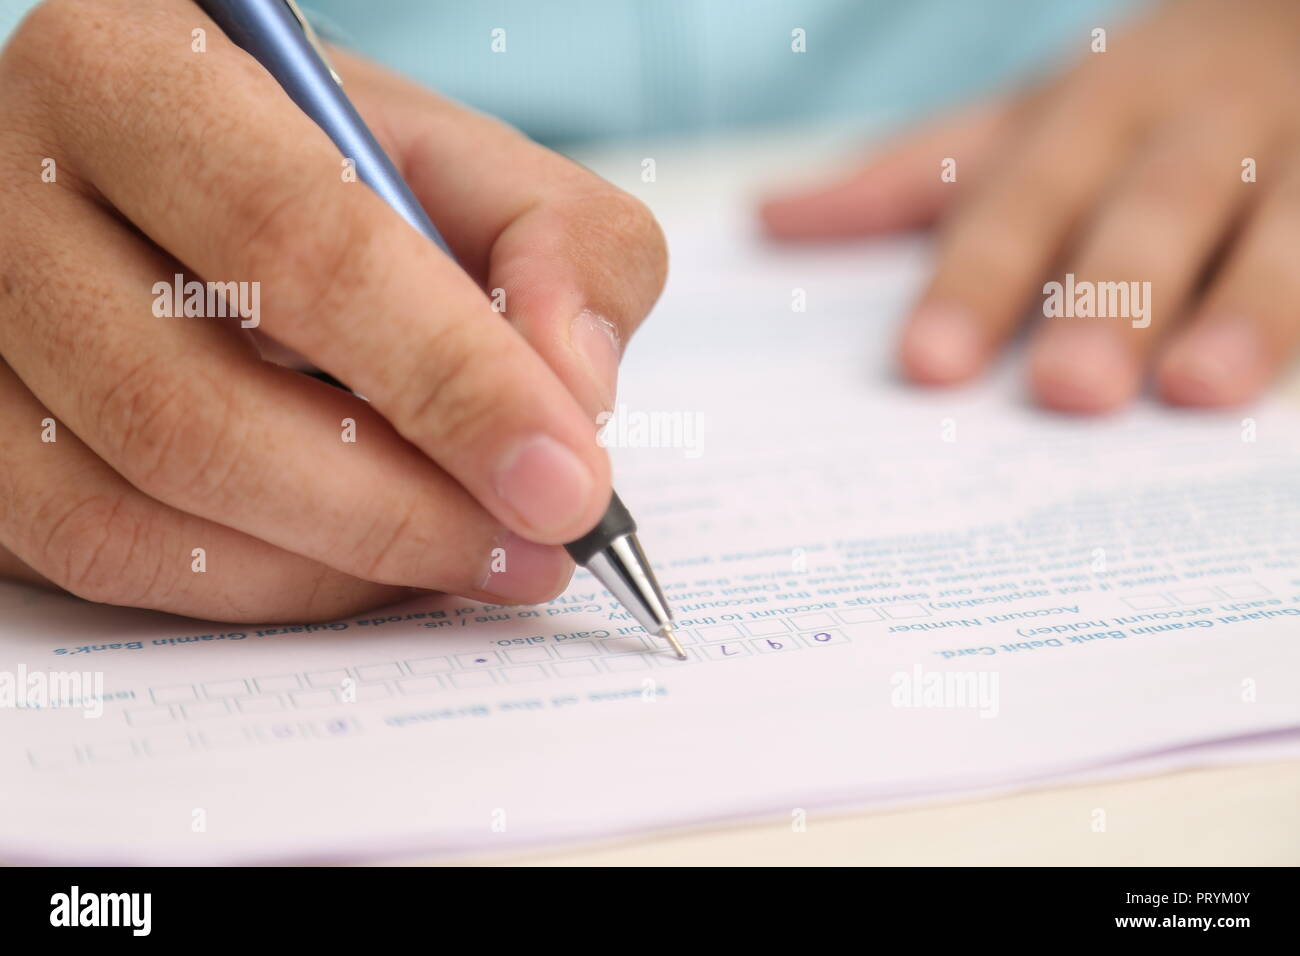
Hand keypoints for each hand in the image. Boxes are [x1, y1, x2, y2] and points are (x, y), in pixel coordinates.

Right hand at [0, 0, 665, 619]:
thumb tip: (569, 397)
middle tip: (533, 546)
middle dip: (395, 509)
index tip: (567, 480)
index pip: (298, 243)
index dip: (448, 380)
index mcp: (135, 72)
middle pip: (192, 406)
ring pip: (135, 508)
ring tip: (468, 560)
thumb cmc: (334, 174)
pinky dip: (258, 589)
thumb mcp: (466, 165)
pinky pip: (102, 559)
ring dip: (333, 570)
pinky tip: (362, 571)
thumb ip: (561, 247)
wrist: (197, 195)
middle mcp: (11, 194)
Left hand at [761, 0, 1299, 411]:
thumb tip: (767, 220)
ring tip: (1200, 389)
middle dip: (1106, 297)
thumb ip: (910, 177)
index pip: (1020, 202)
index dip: (976, 281)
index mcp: (1091, 113)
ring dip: (1249, 304)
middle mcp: (1196, 126)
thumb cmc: (1141, 103)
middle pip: (1146, 211)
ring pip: (1287, 223)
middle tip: (1067, 391)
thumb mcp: (1027, 121)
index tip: (929, 366)